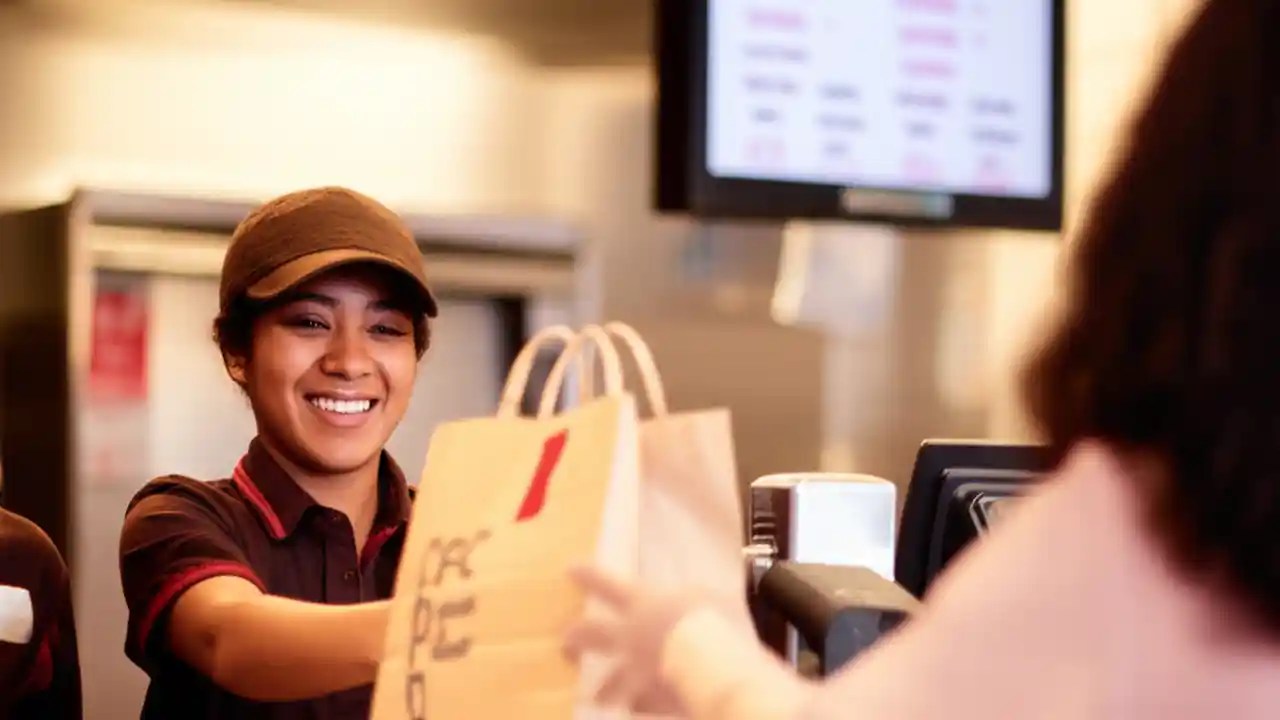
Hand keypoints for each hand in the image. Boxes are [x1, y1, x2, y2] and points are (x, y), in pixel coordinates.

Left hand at [564, 566, 710, 713]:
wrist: (715, 669)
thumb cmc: (713, 622)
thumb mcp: (708, 596)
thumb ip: (695, 596)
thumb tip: (695, 595)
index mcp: (643, 603)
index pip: (607, 584)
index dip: (589, 576)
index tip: (570, 570)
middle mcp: (630, 637)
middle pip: (593, 635)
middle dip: (576, 636)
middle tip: (566, 640)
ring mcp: (635, 672)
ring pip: (609, 684)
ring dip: (603, 690)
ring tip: (594, 697)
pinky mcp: (649, 701)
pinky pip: (639, 707)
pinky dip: (640, 708)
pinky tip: (637, 710)